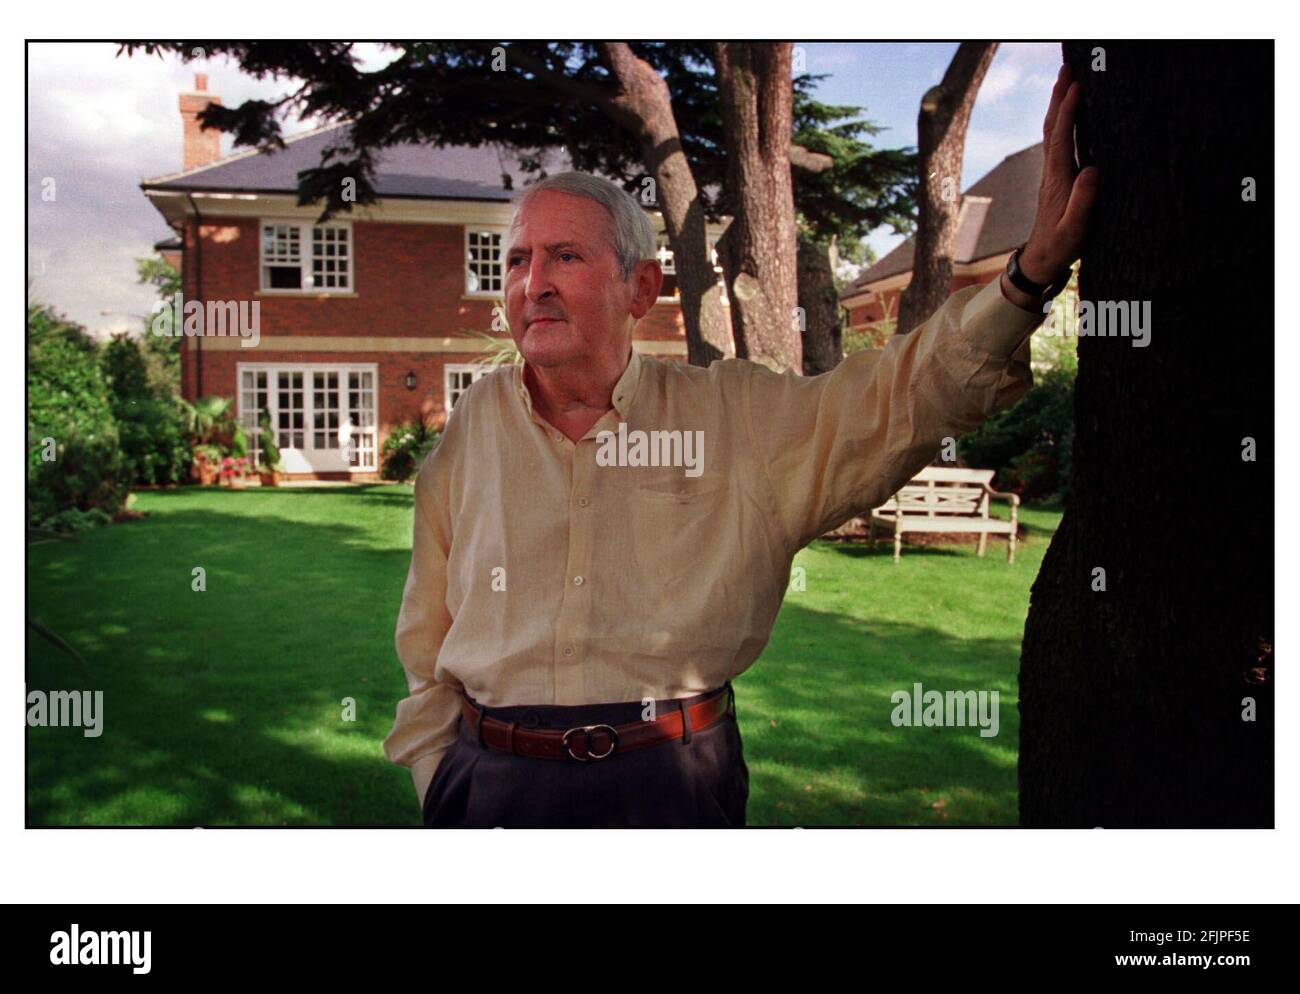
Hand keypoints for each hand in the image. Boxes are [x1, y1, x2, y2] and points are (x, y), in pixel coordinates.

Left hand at [1018, 64, 1098, 283]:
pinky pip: (1058, 141)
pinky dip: (1063, 120)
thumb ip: (1083, 202)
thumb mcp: (1074, 229)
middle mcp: (1052, 171)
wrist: (1041, 259)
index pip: (1061, 138)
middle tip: (1067, 68)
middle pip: (1052, 126)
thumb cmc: (1061, 246)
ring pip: (1053, 131)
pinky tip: (1069, 112)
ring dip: (1059, 104)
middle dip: (1059, 97)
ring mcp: (1052, 173)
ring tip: (1067, 79)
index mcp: (1058, 179)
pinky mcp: (1057, 177)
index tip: (1076, 87)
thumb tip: (1092, 170)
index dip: (1068, 112)